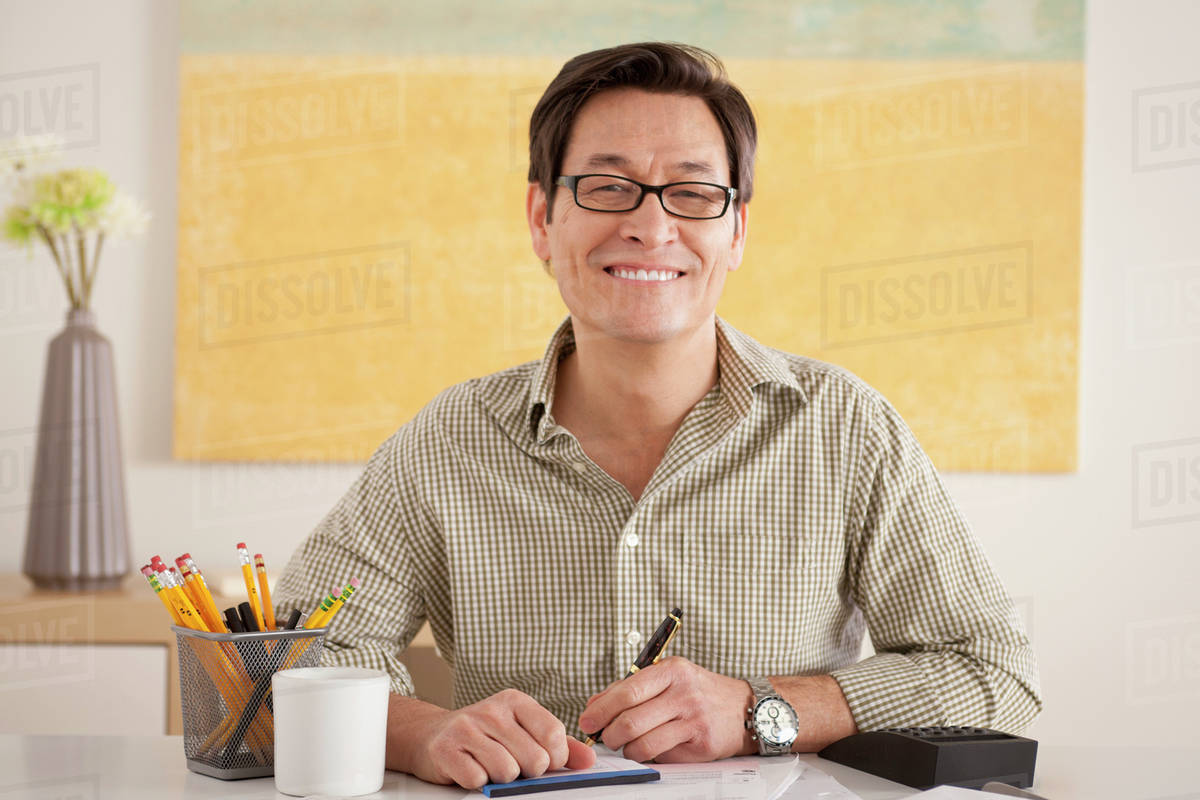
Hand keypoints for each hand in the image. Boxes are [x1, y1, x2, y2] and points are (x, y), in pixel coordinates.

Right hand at [395, 689, 595, 788]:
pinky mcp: (447, 750)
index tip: (545, 762)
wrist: (431, 735)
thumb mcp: (522, 731)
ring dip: (501, 778)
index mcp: (516, 702)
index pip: (553, 735)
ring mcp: (467, 728)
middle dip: (527, 772)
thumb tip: (588, 760)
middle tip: (511, 764)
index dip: (555, 759)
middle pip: (534, 759)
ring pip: (507, 772)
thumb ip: (558, 745)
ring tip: (489, 765)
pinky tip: (470, 768)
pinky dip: (477, 782)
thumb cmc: (483, 735)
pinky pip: (478, 780)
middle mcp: (492, 710)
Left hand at [578, 656, 754, 762]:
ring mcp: (693, 720)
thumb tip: (593, 705)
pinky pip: (661, 755)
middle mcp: (683, 693)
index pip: (627, 691)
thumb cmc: (699, 691)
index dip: (601, 710)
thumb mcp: (668, 678)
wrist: (744, 708)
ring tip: (627, 745)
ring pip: (643, 744)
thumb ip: (629, 688)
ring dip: (626, 749)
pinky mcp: (701, 744)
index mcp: (671, 671)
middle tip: (605, 737)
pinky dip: (648, 755)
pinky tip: (651, 747)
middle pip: (630, 721)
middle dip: (609, 734)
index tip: (587, 720)